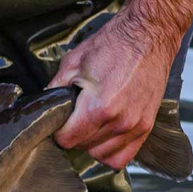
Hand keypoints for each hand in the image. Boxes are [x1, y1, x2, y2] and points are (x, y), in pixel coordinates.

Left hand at [47, 10, 179, 170]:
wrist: (150, 35)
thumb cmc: (114, 45)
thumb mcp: (73, 64)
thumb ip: (54, 91)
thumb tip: (42, 110)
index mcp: (99, 108)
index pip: (67, 140)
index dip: (58, 131)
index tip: (60, 120)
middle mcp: (120, 122)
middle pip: (83, 147)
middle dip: (74, 134)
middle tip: (75, 116)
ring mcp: (136, 126)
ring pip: (101, 155)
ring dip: (91, 144)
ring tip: (91, 123)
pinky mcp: (147, 127)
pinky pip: (123, 157)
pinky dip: (111, 151)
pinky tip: (105, 136)